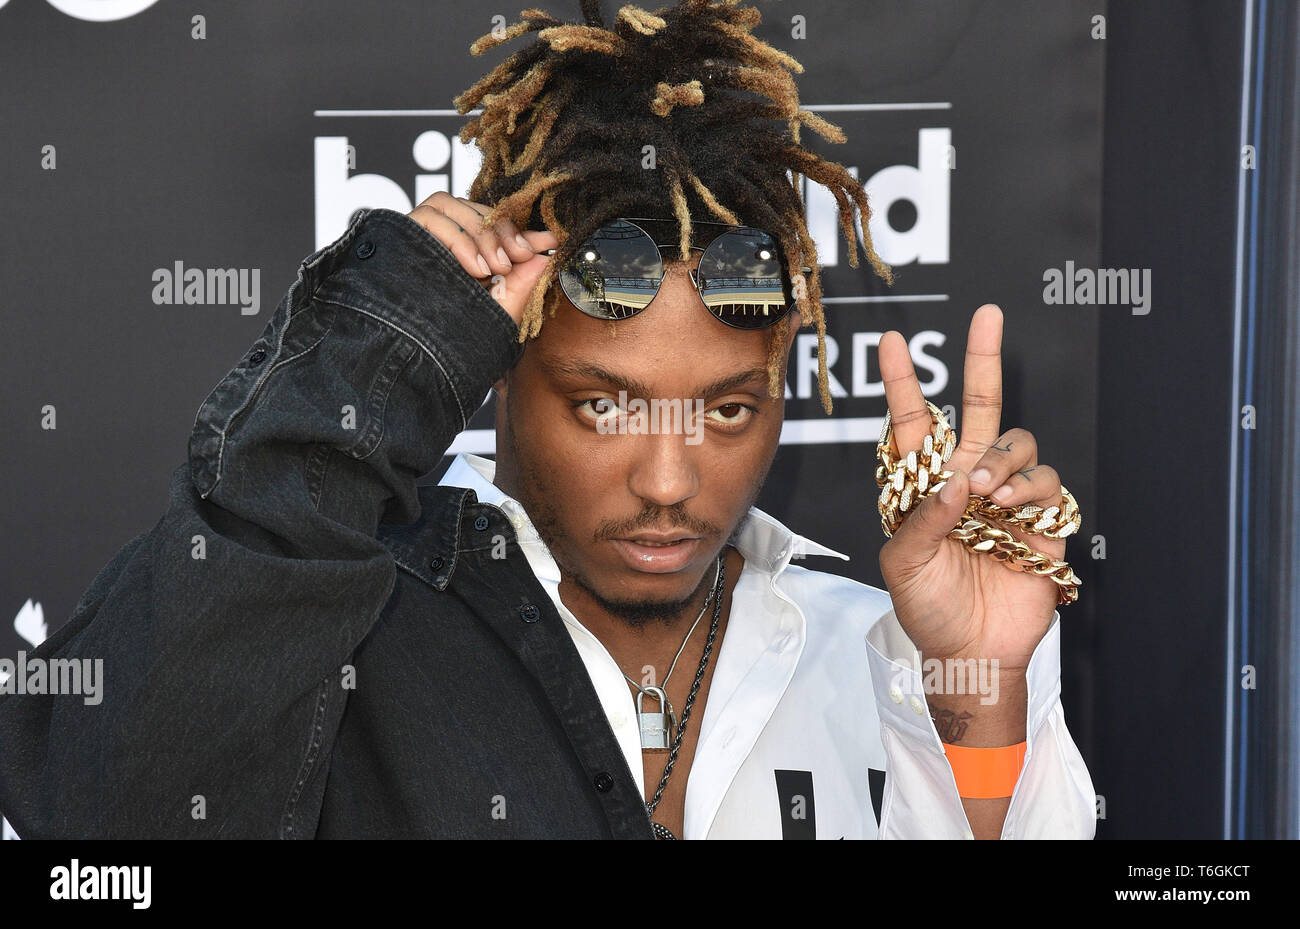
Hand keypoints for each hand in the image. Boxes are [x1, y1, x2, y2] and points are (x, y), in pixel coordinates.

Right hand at [408, 192, 557, 325]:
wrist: (424, 355)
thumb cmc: (463, 336)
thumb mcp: (502, 307)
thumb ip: (524, 281)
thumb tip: (546, 256)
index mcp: (468, 253)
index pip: (497, 226)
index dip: (523, 231)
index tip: (550, 240)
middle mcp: (446, 240)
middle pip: (476, 210)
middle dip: (502, 232)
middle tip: (516, 259)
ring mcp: (424, 235)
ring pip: (453, 205)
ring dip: (481, 234)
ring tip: (493, 270)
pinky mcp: (406, 234)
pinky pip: (432, 215)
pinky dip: (459, 238)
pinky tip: (474, 269)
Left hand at [877, 304, 1062, 671]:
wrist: (970, 651)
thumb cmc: (928, 608)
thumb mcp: (903, 565)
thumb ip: (921, 520)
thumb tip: (954, 481)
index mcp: (924, 484)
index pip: (914, 422)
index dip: (903, 381)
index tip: (891, 340)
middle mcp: (966, 479)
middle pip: (979, 407)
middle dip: (984, 358)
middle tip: (987, 315)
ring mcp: (1006, 496)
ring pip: (1015, 441)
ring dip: (1001, 458)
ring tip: (984, 494)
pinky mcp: (1042, 518)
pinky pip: (1045, 480)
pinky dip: (1027, 485)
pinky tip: (1006, 507)